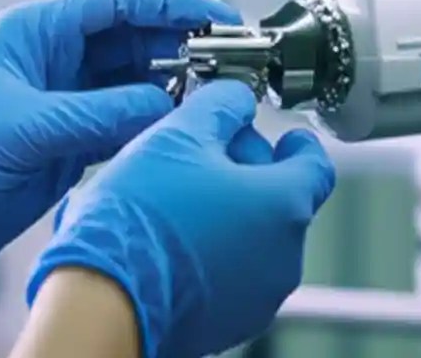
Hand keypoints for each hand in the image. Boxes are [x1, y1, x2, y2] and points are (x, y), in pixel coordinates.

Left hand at [0, 0, 239, 313]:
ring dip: (172, 89)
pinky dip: (152, 127)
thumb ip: (96, 115)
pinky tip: (178, 132)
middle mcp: (53, 60)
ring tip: (214, 99)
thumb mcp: (21, 129)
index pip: (118, 2)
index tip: (219, 16)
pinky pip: (124, 124)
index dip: (172, 3)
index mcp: (34, 33)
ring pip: (134, 83)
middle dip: (182, 47)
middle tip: (231, 64)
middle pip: (134, 39)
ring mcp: (63, 102)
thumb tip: (162, 103)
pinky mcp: (67, 143)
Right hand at [27, 81, 336, 357]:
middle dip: (248, 174)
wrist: (105, 297)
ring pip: (254, 239)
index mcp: (283, 205)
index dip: (298, 146)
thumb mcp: (179, 135)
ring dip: (228, 215)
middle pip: (281, 200)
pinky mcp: (227, 321)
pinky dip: (212, 252)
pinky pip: (231, 274)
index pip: (315, 166)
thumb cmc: (143, 219)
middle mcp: (283, 256)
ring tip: (177, 202)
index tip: (287, 140)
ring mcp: (257, 294)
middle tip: (204, 158)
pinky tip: (170, 240)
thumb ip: (220, 106)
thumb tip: (235, 99)